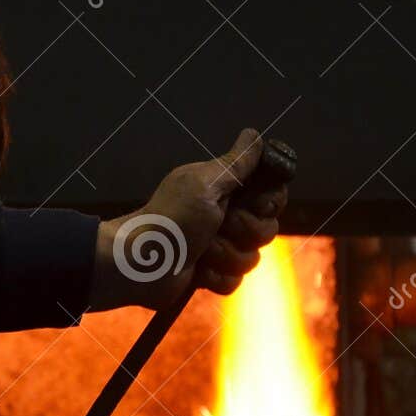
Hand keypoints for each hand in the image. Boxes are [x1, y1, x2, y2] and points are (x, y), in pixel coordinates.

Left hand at [89, 128, 292, 310]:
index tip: (255, 203)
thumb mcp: (206, 182)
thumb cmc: (172, 217)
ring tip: (200, 250)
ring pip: (252, 258)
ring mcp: (221, 247)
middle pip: (268, 229)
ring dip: (225, 255)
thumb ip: (236, 162)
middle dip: (243, 231)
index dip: (269, 203)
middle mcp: (227, 217)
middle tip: (217, 225)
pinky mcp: (213, 274)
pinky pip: (234, 281)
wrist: (142, 262)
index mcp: (226, 190)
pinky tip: (196, 269)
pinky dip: (214, 276)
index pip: (272, 196)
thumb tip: (253, 134)